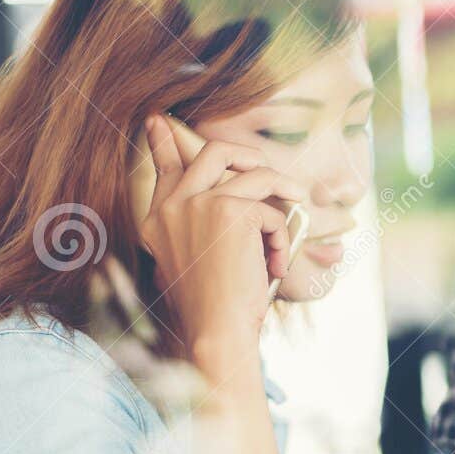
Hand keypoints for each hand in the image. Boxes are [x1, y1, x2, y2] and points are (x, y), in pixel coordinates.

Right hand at [138, 114, 303, 355]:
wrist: (216, 332)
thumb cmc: (212, 310)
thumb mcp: (197, 263)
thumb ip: (203, 227)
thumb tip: (232, 199)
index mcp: (158, 221)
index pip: (164, 169)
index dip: (163, 143)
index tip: (157, 121)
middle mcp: (172, 207)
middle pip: (213, 152)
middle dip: (248, 154)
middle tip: (270, 171)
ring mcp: (198, 205)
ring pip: (254, 173)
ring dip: (283, 191)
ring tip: (297, 209)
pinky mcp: (230, 212)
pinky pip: (272, 211)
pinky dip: (281, 238)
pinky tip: (275, 266)